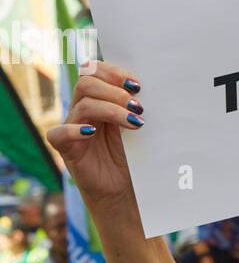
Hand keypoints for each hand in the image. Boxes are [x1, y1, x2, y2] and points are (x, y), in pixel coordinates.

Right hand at [47, 61, 143, 211]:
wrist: (123, 192)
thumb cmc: (131, 158)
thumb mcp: (136, 127)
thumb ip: (137, 107)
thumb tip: (155, 86)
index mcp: (98, 100)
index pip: (94, 71)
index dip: (112, 72)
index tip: (137, 84)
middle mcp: (82, 110)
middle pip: (86, 82)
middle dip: (114, 90)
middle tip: (138, 106)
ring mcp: (72, 128)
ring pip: (83, 105)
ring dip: (111, 109)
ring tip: (135, 123)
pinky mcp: (66, 149)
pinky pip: (59, 133)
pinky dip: (75, 130)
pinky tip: (92, 132)